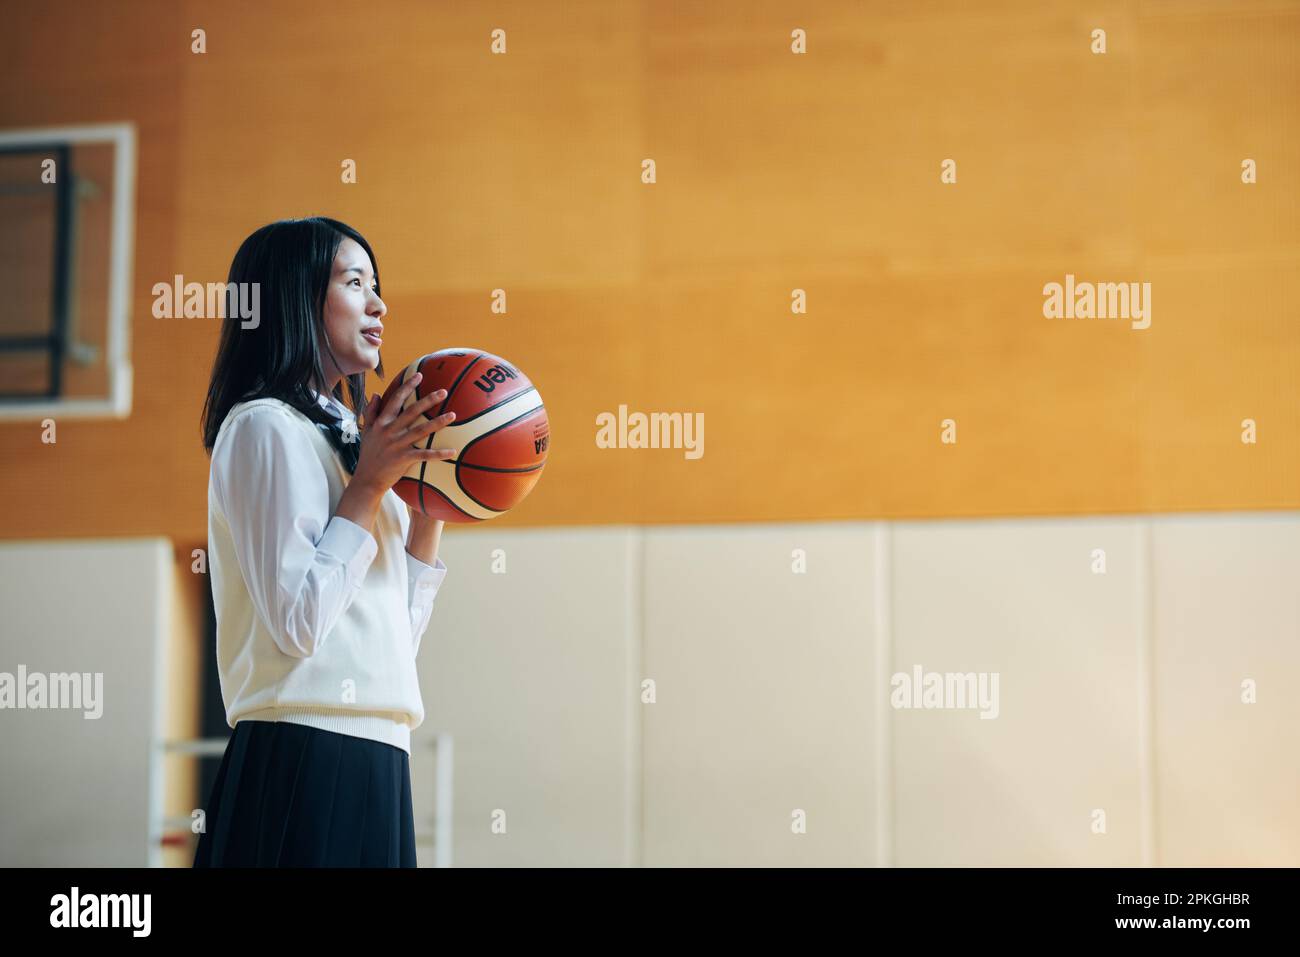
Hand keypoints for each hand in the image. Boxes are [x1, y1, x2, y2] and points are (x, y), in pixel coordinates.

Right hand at [352, 371, 458, 498]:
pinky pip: (425, 455)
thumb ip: (370, 412)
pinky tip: (452, 451)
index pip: (395, 400)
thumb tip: (375, 394)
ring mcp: (397, 445)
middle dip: (428, 400)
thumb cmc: (369, 454)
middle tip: (444, 391)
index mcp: (381, 423)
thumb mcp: (366, 431)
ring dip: (438, 422)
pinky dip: (439, 453)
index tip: (419, 375)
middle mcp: (390, 431)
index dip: (408, 387)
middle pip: (412, 411)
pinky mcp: (404, 459)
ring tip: (453, 415)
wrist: (366, 479)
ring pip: (421, 430)